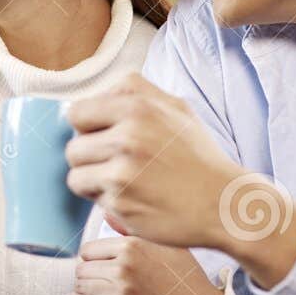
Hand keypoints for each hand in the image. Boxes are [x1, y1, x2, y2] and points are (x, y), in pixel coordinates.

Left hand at [63, 74, 295, 287]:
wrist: (222, 203)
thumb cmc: (197, 156)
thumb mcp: (176, 108)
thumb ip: (135, 91)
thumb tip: (91, 94)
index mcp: (137, 107)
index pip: (77, 113)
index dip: (86, 128)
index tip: (101, 138)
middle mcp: (127, 136)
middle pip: (73, 148)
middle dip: (89, 158)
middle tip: (115, 165)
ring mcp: (122, 171)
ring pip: (75, 175)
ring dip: (92, 181)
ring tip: (121, 181)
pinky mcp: (120, 202)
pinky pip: (91, 198)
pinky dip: (104, 201)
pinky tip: (130, 198)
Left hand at [71, 236, 224, 294]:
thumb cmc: (185, 275)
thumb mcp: (165, 243)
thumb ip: (131, 229)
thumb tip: (106, 212)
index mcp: (133, 243)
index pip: (90, 248)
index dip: (92, 255)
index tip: (97, 261)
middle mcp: (125, 262)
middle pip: (83, 266)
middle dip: (86, 271)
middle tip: (93, 276)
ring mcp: (123, 285)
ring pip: (83, 283)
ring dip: (83, 286)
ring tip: (90, 286)